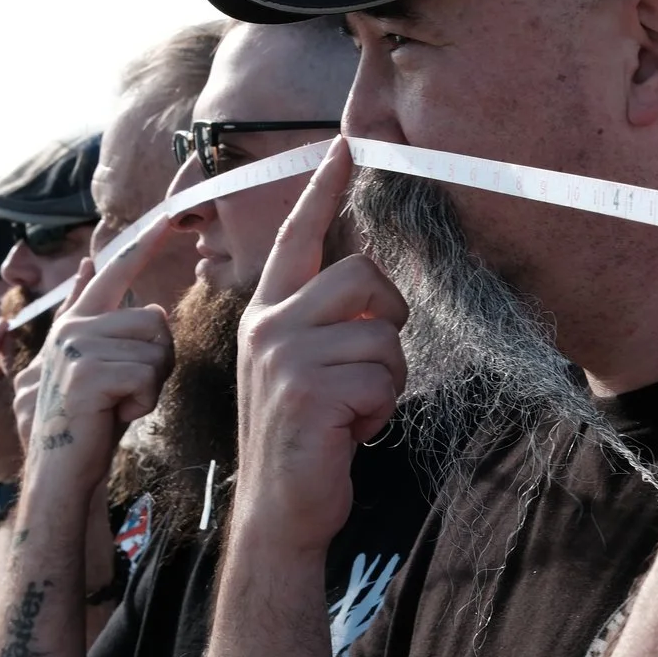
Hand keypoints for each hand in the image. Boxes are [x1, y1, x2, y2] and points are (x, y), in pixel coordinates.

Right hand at [22, 235, 175, 497]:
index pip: (115, 272)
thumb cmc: (92, 423)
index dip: (143, 243)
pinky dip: (143, 403)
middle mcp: (73, 327)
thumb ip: (118, 334)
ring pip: (156, 350)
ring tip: (120, 404)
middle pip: (155, 320)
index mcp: (78, 321)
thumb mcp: (106, 370)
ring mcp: (74, 348)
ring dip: (152, 385)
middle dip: (159, 360)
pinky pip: (147, 377)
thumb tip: (143, 300)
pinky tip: (116, 415)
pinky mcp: (85, 373)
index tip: (169, 215)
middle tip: (131, 390)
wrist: (62, 469)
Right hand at [232, 141, 408, 552]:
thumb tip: (373, 288)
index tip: (344, 144)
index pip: (297, 238)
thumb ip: (324, 326)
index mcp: (266, 315)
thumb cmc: (304, 441)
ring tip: (357, 410)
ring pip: (383, 335)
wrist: (279, 512)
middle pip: (362, 275)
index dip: (322, 190)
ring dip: (389, 379)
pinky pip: (383, 379)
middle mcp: (267, 325)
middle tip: (375, 365)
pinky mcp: (307, 390)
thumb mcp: (302, 371)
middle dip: (391, 317)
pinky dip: (383, 411)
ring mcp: (283, 357)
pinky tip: (354, 432)